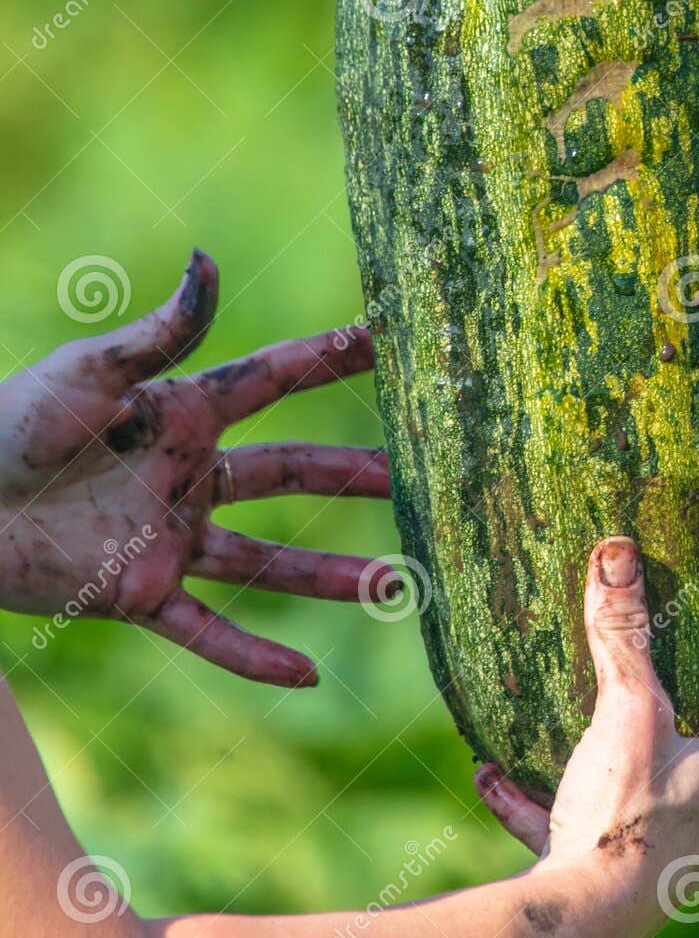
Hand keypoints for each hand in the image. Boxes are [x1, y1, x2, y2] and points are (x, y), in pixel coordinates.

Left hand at [0, 250, 394, 686]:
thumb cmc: (10, 424)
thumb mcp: (89, 373)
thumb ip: (161, 333)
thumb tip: (210, 260)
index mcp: (180, 415)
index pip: (273, 381)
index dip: (330, 359)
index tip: (391, 341)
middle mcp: (188, 477)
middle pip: (291, 474)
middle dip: (355, 474)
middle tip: (419, 476)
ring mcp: (171, 540)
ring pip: (270, 562)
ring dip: (333, 577)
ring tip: (397, 582)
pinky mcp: (141, 594)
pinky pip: (209, 633)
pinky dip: (255, 657)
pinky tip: (307, 677)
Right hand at [476, 536, 698, 937]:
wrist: (581, 928)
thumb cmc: (625, 822)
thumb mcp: (626, 715)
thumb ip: (621, 634)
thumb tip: (615, 554)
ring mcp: (692, 851)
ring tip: (678, 741)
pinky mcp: (638, 875)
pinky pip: (607, 831)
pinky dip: (557, 804)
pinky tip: (495, 781)